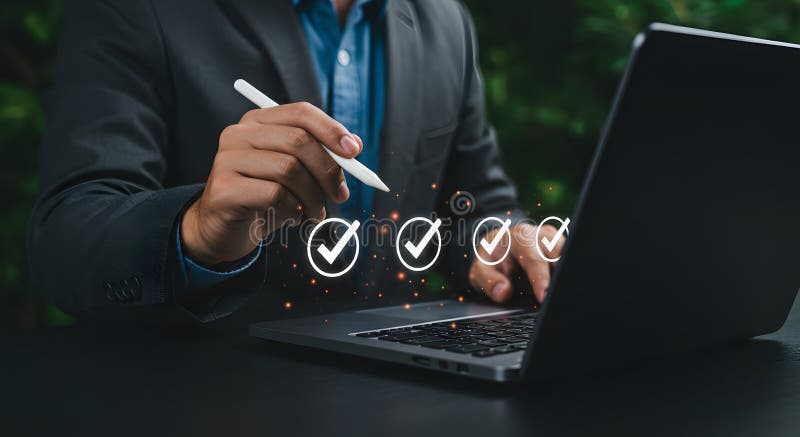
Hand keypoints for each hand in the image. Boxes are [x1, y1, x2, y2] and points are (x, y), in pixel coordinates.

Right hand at [181, 102, 362, 266]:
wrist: (223, 231)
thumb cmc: (263, 199)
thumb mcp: (295, 174)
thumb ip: (320, 155)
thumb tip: (355, 145)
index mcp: (258, 122)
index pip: (301, 113)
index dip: (331, 129)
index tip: (354, 152)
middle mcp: (239, 134)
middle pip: (298, 140)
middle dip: (328, 170)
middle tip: (341, 195)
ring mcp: (227, 159)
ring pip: (289, 169)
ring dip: (312, 196)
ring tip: (314, 212)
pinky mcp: (224, 188)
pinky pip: (274, 195)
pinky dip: (292, 210)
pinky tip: (290, 217)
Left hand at [468, 223, 565, 303]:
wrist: (496, 244)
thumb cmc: (491, 259)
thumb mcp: (480, 270)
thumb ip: (488, 281)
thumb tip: (504, 292)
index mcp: (519, 237)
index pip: (534, 259)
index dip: (540, 279)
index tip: (544, 296)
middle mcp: (539, 235)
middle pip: (559, 252)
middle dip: (562, 273)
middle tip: (562, 296)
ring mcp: (554, 239)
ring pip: (570, 253)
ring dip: (568, 271)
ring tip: (566, 292)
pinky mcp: (562, 246)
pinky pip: (572, 256)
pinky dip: (570, 271)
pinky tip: (568, 286)